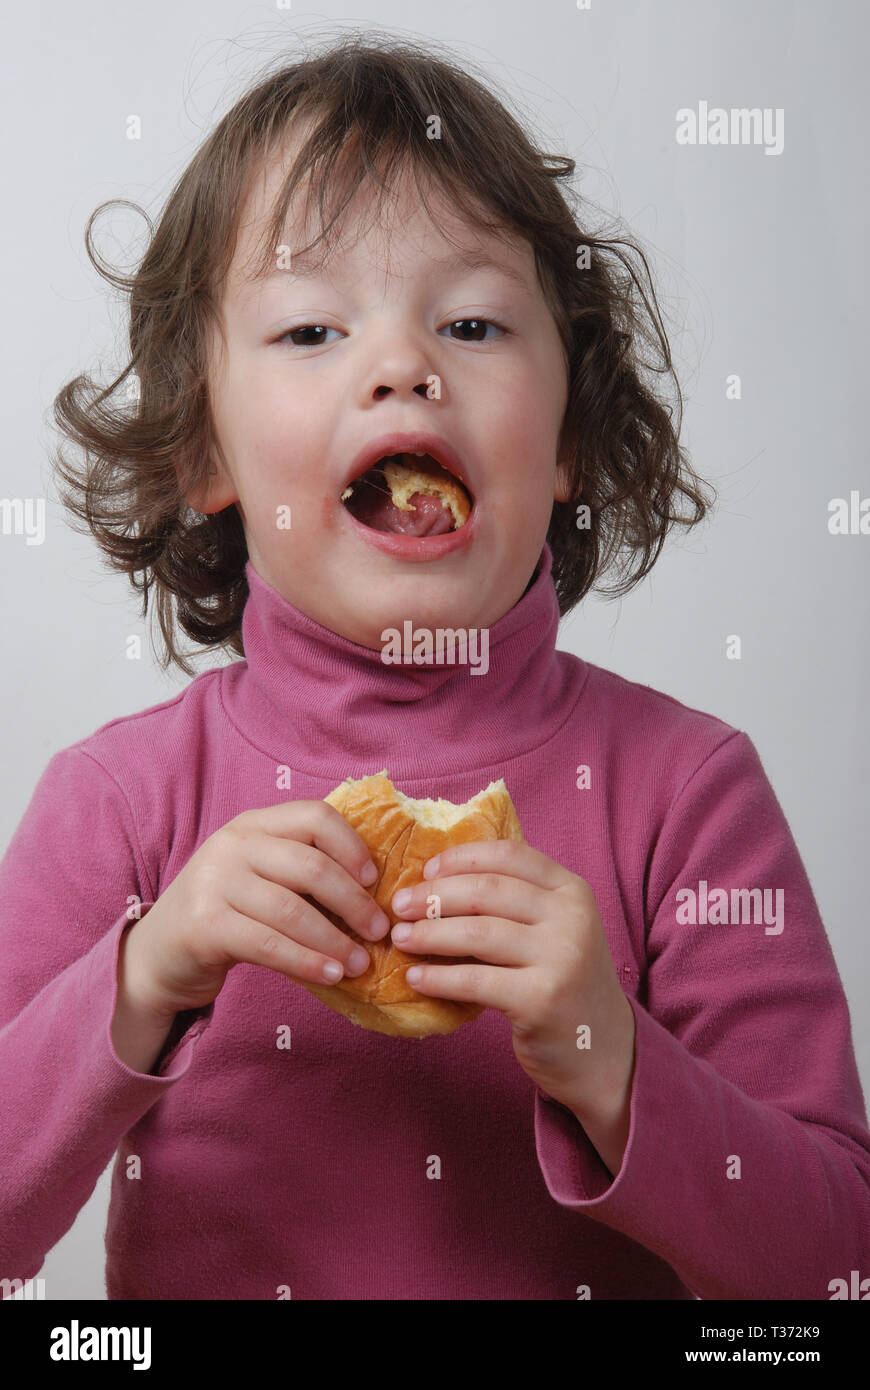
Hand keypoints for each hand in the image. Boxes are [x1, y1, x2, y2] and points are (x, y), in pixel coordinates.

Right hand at [122, 803, 391, 1019]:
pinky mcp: (203, 926)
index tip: (374, 880)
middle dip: (354, 901)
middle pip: (310, 865)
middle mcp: (231, 845)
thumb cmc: (226, 913)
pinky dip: (306, 961)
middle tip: (380, 930)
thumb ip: (303, 872)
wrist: (158, 953)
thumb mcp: (260, 877)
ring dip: (334, 939)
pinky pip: (268, 944)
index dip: (352, 846)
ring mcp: (213, 883)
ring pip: (291, 909)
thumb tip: (375, 894)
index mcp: (254, 824)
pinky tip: (330, 975)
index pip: (314, 816)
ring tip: (361, 963)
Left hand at [390, 840, 635, 1132]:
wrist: (603, 1051)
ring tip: (401, 939)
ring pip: (477, 933)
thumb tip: (437, 879)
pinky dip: (438, 977)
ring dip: (430, 934)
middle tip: (399, 906)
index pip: (509, 855)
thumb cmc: (564, 982)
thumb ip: (516, 902)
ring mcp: (560, 958)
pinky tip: (415, 978)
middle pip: (487, 890)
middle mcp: (571, 918)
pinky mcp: (541, 1000)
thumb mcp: (555, 930)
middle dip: (434, 896)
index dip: (460, 858)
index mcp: (572, 890)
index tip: (425, 870)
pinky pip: (475, 980)